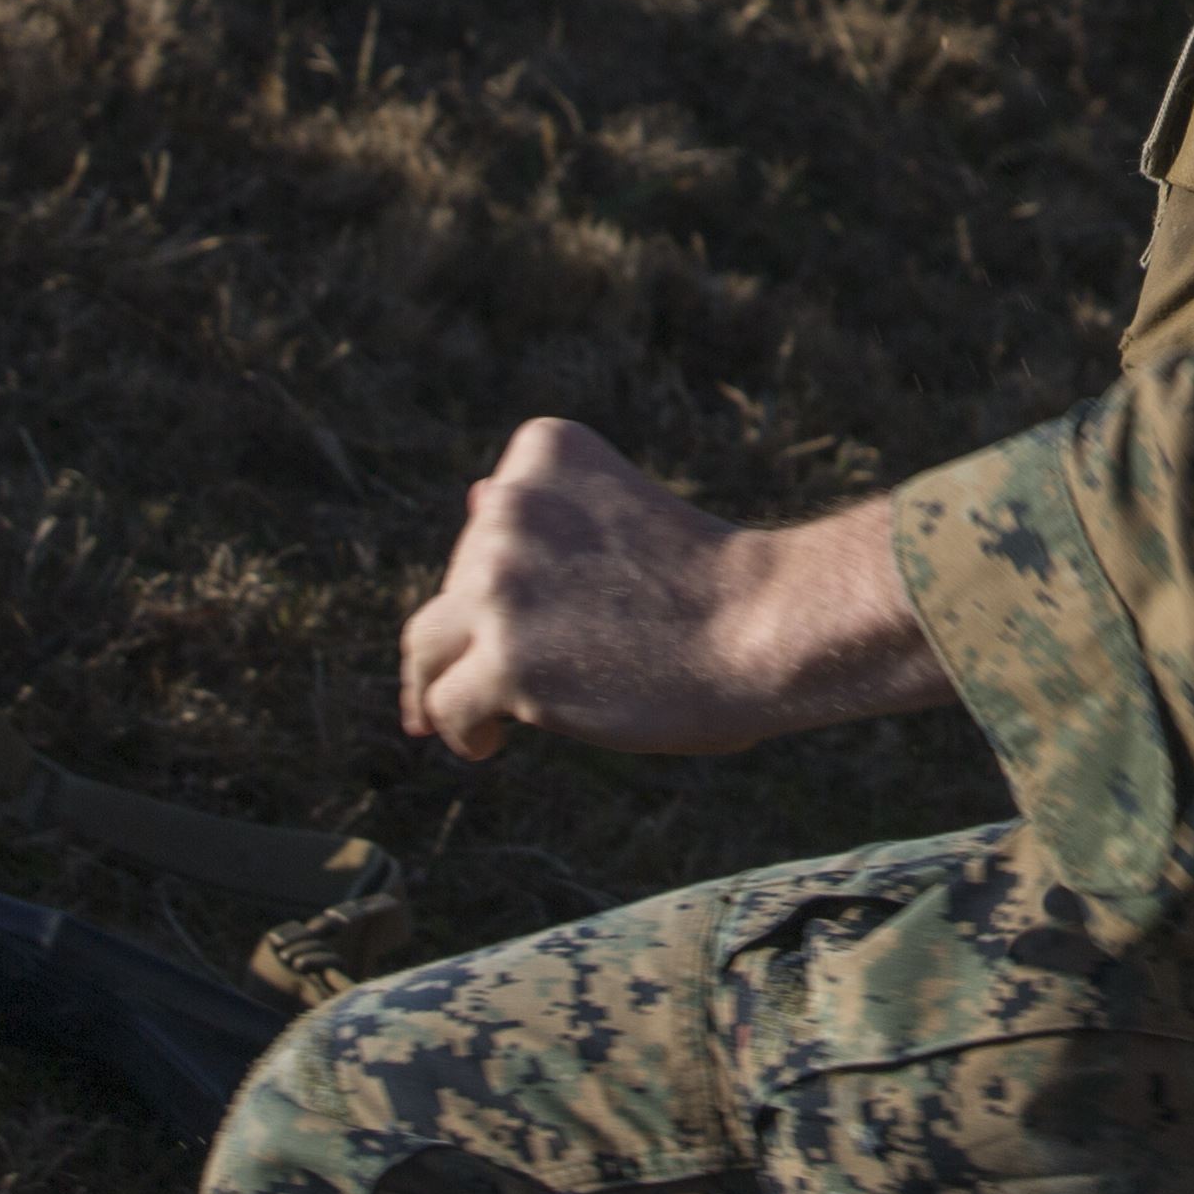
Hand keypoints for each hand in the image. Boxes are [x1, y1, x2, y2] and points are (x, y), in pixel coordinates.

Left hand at [396, 421, 946, 764]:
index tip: (546, 612)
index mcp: (545, 450)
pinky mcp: (505, 661)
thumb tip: (470, 497)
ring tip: (464, 715)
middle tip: (524, 675)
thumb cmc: (711, 580)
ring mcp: (500, 583)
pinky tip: (492, 742)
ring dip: (436, 682)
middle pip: (454, 587)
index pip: (483, 525)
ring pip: (426, 645)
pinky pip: (447, 704)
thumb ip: (551, 511)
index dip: (500, 579)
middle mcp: (509, 504)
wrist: (767, 626)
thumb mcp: (624, 515)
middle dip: (479, 633)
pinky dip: (462, 730)